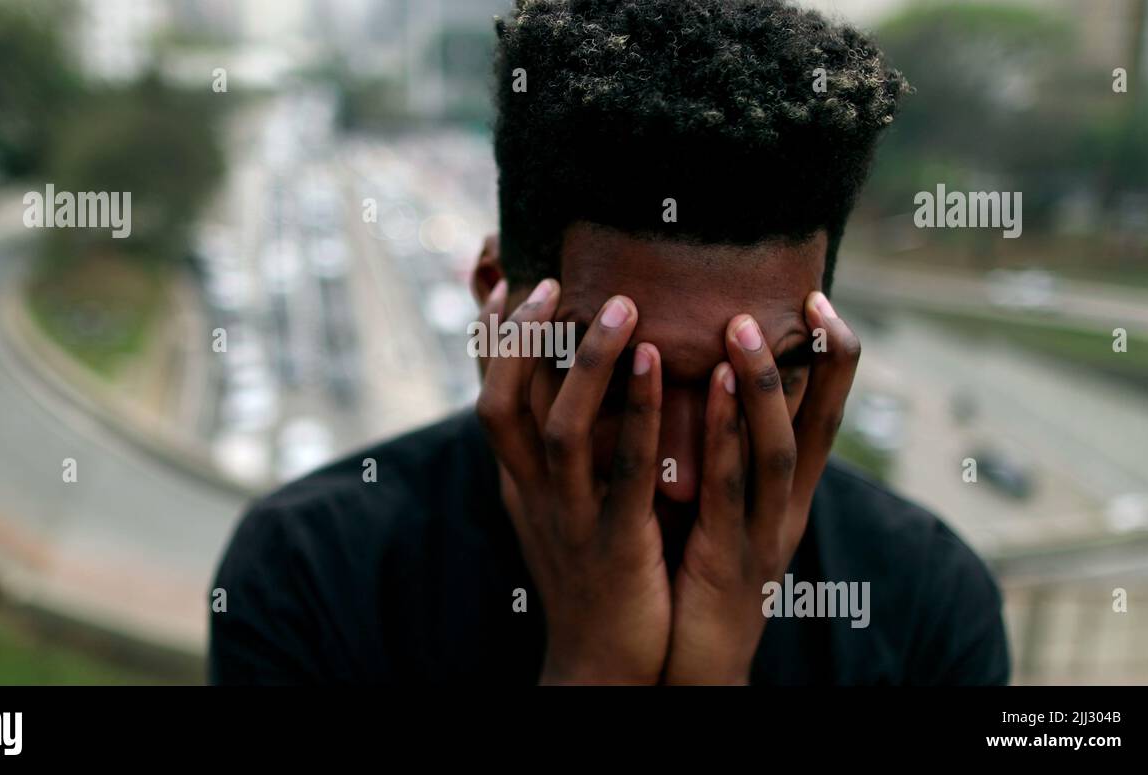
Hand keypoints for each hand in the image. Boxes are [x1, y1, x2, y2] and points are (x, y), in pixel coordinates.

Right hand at [475, 279, 671, 684]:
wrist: (603, 664)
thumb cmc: (592, 572)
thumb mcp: (563, 504)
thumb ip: (562, 448)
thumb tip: (572, 382)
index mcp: (518, 480)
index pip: (490, 394)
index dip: (492, 337)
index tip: (504, 276)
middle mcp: (531, 492)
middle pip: (500, 402)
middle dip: (520, 338)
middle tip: (547, 278)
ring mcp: (568, 518)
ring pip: (559, 428)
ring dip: (587, 362)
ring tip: (619, 305)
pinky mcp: (614, 542)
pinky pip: (623, 469)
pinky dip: (636, 412)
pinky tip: (658, 364)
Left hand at [664, 291, 860, 683]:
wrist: (692, 670)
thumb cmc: (697, 581)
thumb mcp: (720, 514)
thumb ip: (720, 457)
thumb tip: (703, 388)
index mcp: (786, 499)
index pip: (823, 418)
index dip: (833, 362)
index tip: (823, 299)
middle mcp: (786, 512)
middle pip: (818, 427)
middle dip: (818, 362)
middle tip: (810, 298)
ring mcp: (762, 536)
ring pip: (776, 451)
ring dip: (762, 385)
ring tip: (745, 325)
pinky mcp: (726, 559)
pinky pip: (727, 488)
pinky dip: (723, 434)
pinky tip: (708, 386)